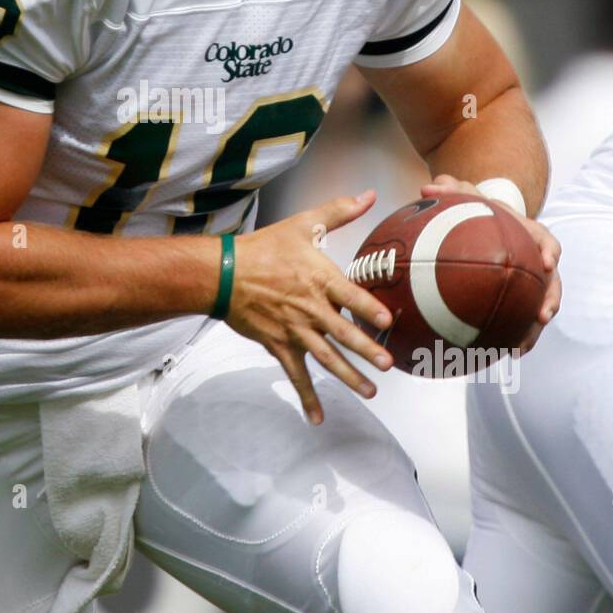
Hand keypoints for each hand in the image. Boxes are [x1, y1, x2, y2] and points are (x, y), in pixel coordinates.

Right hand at [228, 190, 393, 425]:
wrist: (224, 273)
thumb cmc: (265, 248)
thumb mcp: (303, 224)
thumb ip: (339, 212)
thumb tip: (368, 195)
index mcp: (318, 278)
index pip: (349, 295)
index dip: (368, 308)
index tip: (387, 321)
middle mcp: (309, 308)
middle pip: (341, 332)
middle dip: (366, 350)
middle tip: (387, 364)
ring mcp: (294, 330)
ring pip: (325, 357)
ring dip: (347, 376)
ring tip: (370, 391)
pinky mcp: (279, 345)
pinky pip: (295, 375)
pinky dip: (306, 397)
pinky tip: (318, 417)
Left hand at [421, 174, 561, 353]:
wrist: (484, 223)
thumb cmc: (476, 210)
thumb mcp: (466, 196)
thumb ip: (451, 190)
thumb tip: (428, 187)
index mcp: (530, 235)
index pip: (548, 242)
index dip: (550, 253)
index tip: (548, 263)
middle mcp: (535, 262)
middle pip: (552, 282)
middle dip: (550, 300)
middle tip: (543, 315)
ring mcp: (529, 283)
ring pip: (538, 308)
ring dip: (532, 330)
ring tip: (519, 348)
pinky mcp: (516, 300)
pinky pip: (518, 320)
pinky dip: (511, 337)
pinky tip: (500, 354)